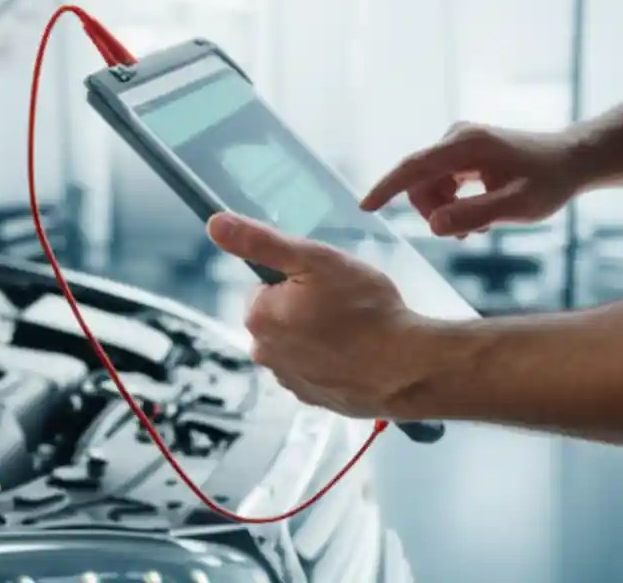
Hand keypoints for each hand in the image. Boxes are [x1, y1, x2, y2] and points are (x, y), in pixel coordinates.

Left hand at [206, 212, 427, 418]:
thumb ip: (261, 241)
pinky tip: (359, 354)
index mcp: (258, 316)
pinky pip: (315, 369)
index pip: (266, 285)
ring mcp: (289, 380)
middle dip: (307, 307)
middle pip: (280, 315)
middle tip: (345, 305)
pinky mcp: (314, 399)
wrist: (407, 369)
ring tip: (356, 330)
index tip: (326, 283)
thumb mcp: (314, 259)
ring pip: (298, 342)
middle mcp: (264, 353)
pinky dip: (332, 361)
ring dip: (320, 334)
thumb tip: (215, 224)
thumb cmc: (365, 309)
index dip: (298, 279)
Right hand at [360, 122, 580, 236]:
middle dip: (434, 213)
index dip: (387, 188)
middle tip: (467, 235)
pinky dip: (452, 203)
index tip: (365, 208)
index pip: (414, 167)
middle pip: (420, 182)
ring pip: (429, 185)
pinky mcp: (463, 152)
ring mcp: (459, 143)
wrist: (571, 160)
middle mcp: (457, 138)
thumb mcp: (518, 207)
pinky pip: (441, 182)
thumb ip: (475, 215)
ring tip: (479, 228)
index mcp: (466, 145)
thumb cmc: (549, 182)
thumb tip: (434, 226)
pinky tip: (478, 216)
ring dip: (446, 211)